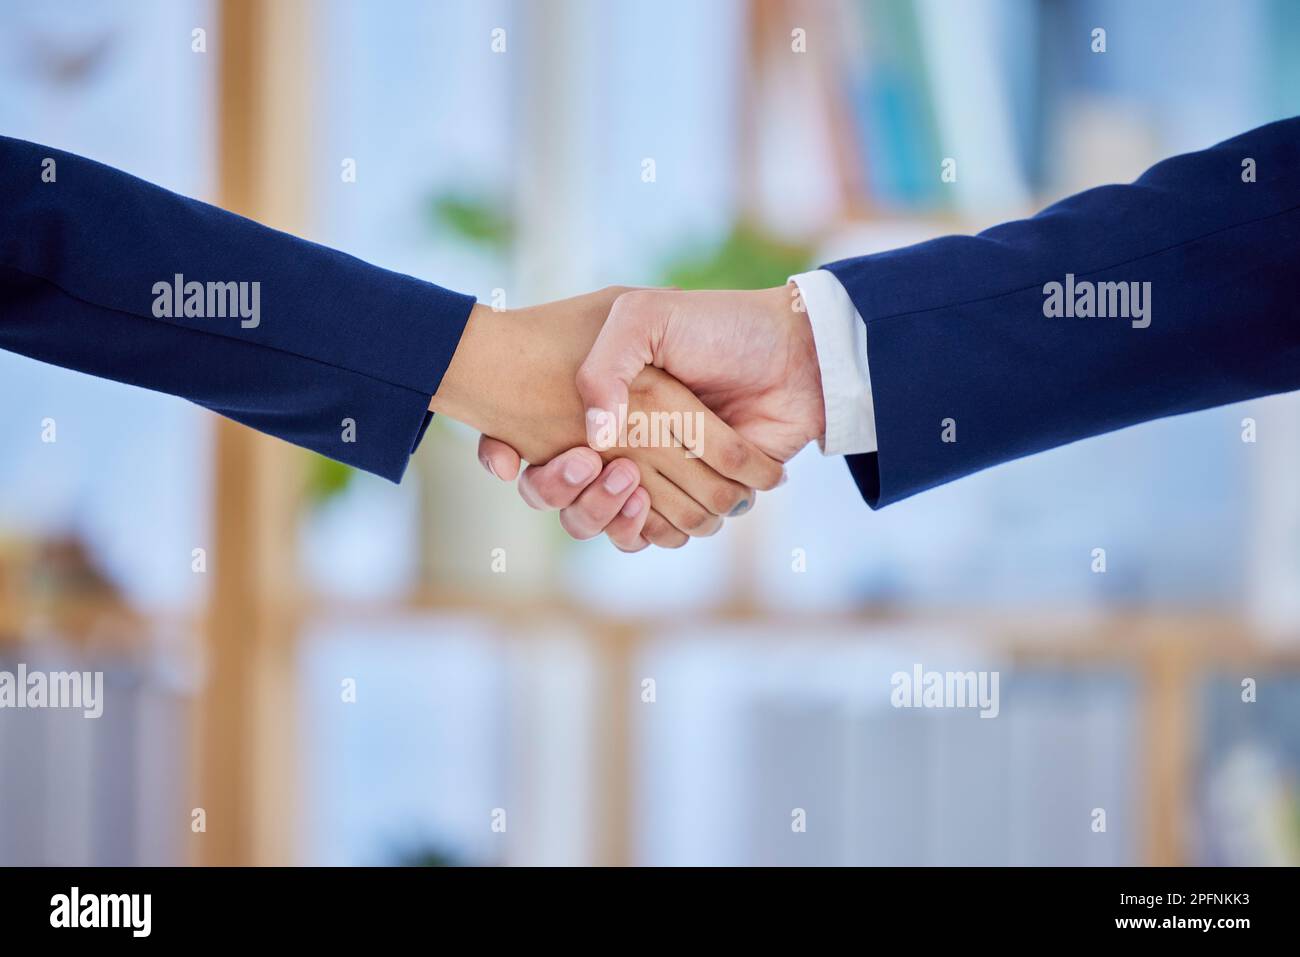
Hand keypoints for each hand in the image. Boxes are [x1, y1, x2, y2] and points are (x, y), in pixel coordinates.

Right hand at [432, 287, 784, 548]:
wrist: (795, 356)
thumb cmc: (717, 327)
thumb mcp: (644, 316)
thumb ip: (603, 364)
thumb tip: (592, 436)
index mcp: (590, 401)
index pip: (524, 442)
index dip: (503, 457)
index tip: (512, 458)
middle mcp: (613, 444)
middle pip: (559, 497)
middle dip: (563, 493)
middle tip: (593, 465)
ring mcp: (651, 477)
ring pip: (601, 525)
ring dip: (605, 514)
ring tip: (630, 484)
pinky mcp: (691, 503)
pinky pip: (652, 537)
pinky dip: (648, 529)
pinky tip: (651, 504)